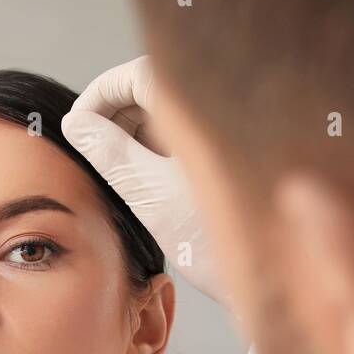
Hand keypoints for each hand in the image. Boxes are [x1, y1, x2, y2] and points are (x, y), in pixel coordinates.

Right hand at [61, 55, 226, 306]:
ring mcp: (239, 123)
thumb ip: (110, 154)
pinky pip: (197, 125)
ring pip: (177, 104)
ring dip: (140, 125)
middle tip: (91, 145)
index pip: (139, 73)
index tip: (76, 124)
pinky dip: (166, 139)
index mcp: (209, 105)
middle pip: (159, 83)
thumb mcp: (152, 197)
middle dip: (119, 110)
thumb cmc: (219, 244)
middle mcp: (230, 102)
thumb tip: (76, 125)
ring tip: (118, 164)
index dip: (100, 94)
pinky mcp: (243, 144)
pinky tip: (151, 171)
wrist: (278, 280)